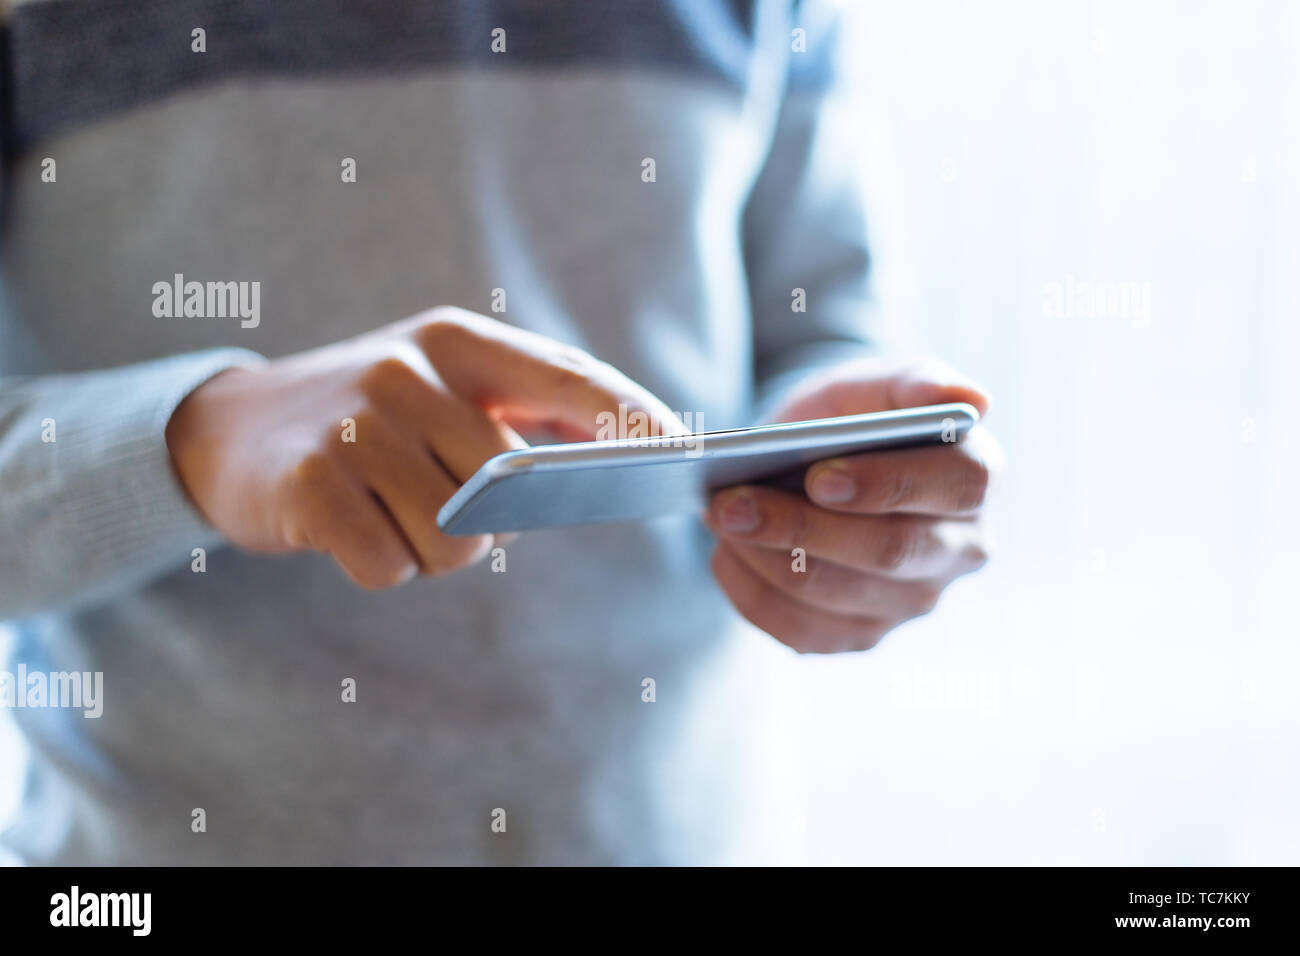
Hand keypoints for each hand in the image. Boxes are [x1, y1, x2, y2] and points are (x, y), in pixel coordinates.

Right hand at [166, 307, 681, 587]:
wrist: (226, 431)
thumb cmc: (363, 420)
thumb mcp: (435, 392)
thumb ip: (514, 419)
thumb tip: (616, 466)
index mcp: (454, 341)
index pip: (571, 378)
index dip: (633, 418)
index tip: (688, 453)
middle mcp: (407, 370)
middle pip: (510, 488)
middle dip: (487, 522)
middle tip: (437, 505)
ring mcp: (355, 426)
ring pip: (457, 541)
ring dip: (429, 549)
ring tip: (385, 511)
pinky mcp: (311, 485)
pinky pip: (391, 566)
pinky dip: (380, 566)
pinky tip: (347, 530)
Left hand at [705, 358, 1001, 652]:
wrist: (815, 458)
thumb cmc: (856, 416)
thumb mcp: (879, 383)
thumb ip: (921, 382)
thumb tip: (975, 401)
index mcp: (976, 478)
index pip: (953, 488)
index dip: (886, 486)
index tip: (820, 478)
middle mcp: (959, 550)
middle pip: (887, 552)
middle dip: (802, 528)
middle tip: (732, 504)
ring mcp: (912, 602)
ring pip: (836, 596)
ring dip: (766, 558)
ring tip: (718, 518)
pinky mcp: (862, 634)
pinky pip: (804, 632)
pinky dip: (753, 593)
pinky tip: (725, 553)